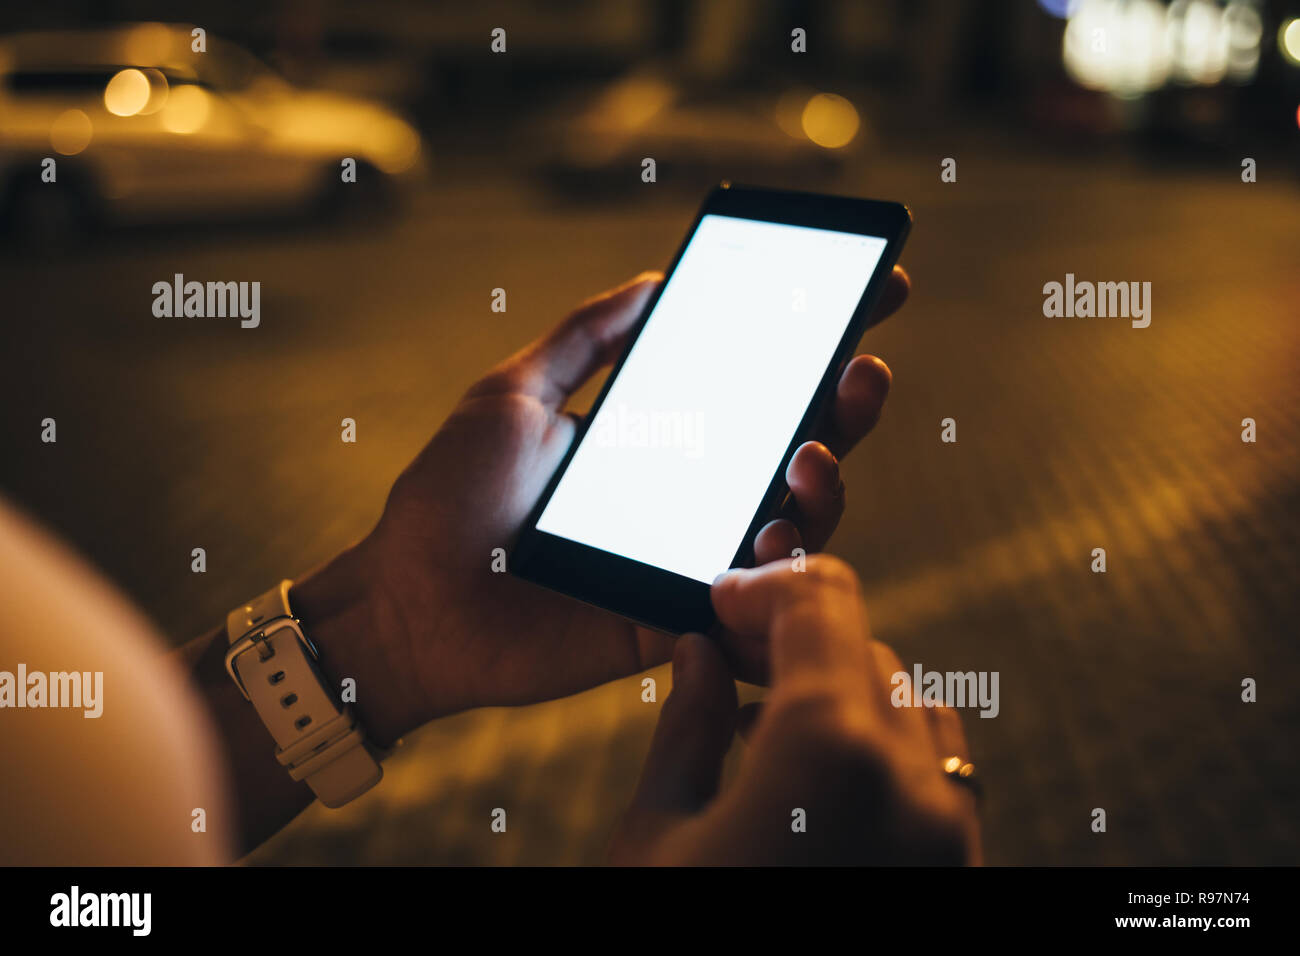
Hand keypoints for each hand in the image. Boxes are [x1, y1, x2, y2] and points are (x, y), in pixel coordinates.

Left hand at [295, 268, 908, 744]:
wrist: (411, 602)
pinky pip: (754, 600)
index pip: (756, 386)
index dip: (818, 342)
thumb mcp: (513, 393)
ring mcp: (689, 556)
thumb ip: (585, 338)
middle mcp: (688, 495)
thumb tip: (654, 277)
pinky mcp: (678, 618)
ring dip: (826, 484)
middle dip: (848, 405)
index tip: (872, 290)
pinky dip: (781, 571)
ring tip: (809, 457)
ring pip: (796, 522)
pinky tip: (777, 537)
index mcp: (658, 438)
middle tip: (862, 370)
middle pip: (798, 447)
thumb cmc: (450, 497)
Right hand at [610, 555, 981, 864]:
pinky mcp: (963, 870)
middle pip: (863, 650)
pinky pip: (934, 774)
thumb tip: (699, 653)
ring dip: (838, 694)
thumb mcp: (656, 837)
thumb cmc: (676, 940)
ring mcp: (950, 834)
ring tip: (762, 730)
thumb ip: (686, 728)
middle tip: (727, 662)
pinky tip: (816, 784)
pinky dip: (879, 751)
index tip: (719, 602)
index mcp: (828, 750)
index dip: (763, 585)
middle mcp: (913, 781)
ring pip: (905, 707)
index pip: (818, 603)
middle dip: (795, 641)